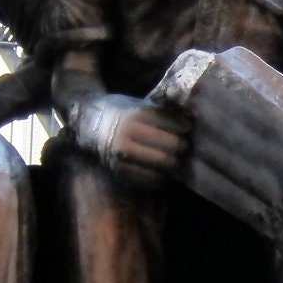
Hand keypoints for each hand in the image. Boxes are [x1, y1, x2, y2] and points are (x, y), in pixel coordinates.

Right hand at [68, 93, 190, 187]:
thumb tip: (195, 117)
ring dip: (172, 162)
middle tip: (182, 146)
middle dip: (181, 146)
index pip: (174, 124)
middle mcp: (129, 133)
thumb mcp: (141, 104)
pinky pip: (150, 179)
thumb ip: (166, 110)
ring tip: (172, 158)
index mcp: (137, 114)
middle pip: (173, 145)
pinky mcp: (119, 169)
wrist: (88, 124)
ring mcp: (122, 153)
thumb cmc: (123, 112)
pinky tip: (159, 171)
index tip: (187, 128)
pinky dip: (159, 176)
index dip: (185, 127)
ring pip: (164, 163)